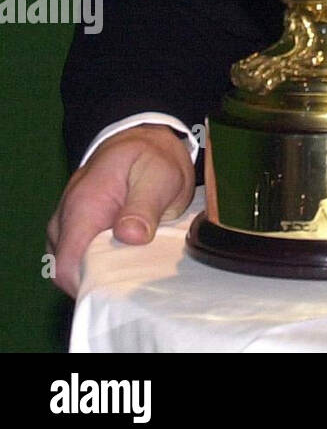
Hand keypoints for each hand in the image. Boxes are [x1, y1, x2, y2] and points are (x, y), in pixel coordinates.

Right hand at [46, 125, 194, 297]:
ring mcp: (64, 226)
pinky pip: (80, 258)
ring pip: (74, 267)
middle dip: (102, 280)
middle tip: (139, 276)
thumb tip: (129, 235)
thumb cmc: (151, 157)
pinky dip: (100, 262)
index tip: (124, 287)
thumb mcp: (160, 175)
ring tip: (136, 262)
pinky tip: (126, 255)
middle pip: (70, 272)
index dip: (92, 284)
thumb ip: (144, 205)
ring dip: (102, 270)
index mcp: (82, 206)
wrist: (141, 141)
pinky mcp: (72, 231)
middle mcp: (64, 219)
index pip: (68, 266)